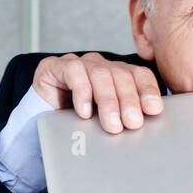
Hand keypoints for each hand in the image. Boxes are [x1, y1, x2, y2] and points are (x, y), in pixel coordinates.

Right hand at [32, 52, 162, 132]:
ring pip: (100, 74)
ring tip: (112, 125)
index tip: (154, 110)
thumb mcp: (106, 123)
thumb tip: (145, 128)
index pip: (139, 76)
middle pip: (122, 76)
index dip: (148, 91)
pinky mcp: (55, 67)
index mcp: (117, 76)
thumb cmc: (77, 126)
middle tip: (133, 123)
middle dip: (129, 101)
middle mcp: (100, 66)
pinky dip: (82, 92)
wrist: (38, 127)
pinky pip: (73, 72)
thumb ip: (124, 120)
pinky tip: (84, 112)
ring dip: (108, 101)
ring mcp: (78, 64)